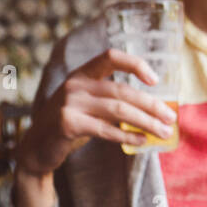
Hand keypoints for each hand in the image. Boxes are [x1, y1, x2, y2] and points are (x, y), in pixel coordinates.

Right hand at [13, 49, 176, 206]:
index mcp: (81, 74)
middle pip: (122, 90)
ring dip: (145, 122)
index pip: (111, 57)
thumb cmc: (69, 126)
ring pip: (118, 110)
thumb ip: (110, 102)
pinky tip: (142, 141)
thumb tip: (151, 110)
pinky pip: (105, 130)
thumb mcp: (87, 107)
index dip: (135, 65)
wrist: (36, 149)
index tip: (155, 81)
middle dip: (150, 104)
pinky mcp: (68, 124)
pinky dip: (127, 135)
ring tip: (162, 132)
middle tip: (170, 117)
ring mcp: (70, 103)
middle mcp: (75, 84)